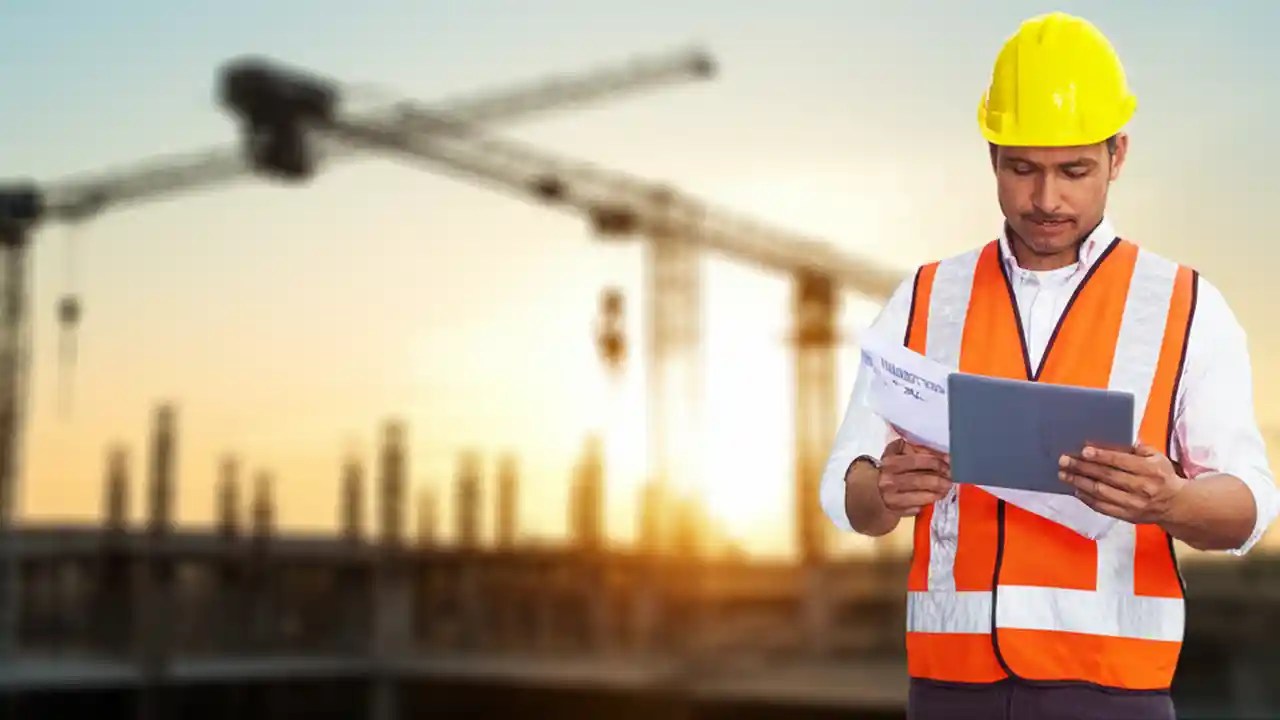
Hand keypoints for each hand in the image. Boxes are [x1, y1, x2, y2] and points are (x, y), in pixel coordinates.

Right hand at [877, 438, 952, 516]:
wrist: (868, 489)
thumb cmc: (888, 469)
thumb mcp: (897, 453)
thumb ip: (917, 450)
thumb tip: (943, 457)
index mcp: (890, 462)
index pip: (918, 461)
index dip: (937, 462)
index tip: (949, 464)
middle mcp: (889, 481)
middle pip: (923, 480)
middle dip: (942, 480)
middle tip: (951, 479)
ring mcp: (892, 498)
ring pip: (923, 497)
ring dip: (938, 493)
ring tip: (945, 489)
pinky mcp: (895, 511)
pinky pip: (917, 508)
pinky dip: (927, 503)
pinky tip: (933, 498)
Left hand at [1058, 443, 1187, 523]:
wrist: (1176, 505)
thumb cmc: (1162, 475)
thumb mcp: (1157, 457)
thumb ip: (1137, 448)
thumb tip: (1114, 439)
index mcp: (1150, 470)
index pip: (1121, 462)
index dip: (1101, 456)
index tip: (1083, 451)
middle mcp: (1142, 487)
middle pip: (1107, 476)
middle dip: (1083, 468)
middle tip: (1064, 461)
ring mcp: (1134, 504)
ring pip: (1102, 493)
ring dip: (1080, 483)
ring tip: (1064, 475)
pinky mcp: (1128, 516)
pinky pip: (1103, 508)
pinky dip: (1087, 499)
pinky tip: (1076, 490)